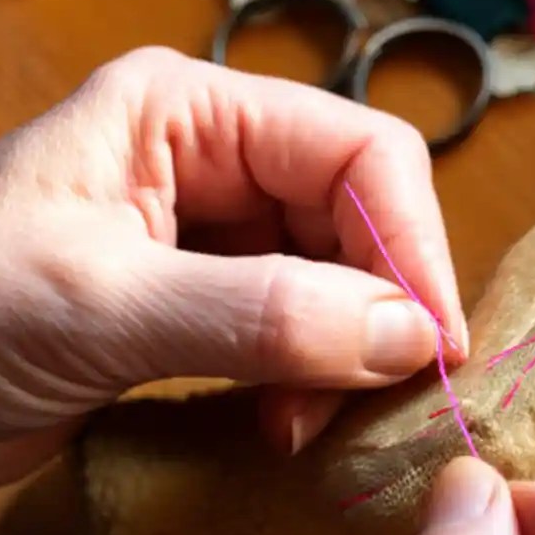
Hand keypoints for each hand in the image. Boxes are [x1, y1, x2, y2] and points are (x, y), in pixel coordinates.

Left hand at [0, 47, 467, 496]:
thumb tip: (410, 335)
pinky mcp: (202, 306)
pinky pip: (300, 329)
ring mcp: (209, 236)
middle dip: (380, 307)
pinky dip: (313, 378)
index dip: (411, 243)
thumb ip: (260, 315)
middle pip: (360, 217)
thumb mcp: (101, 306)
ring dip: (350, 352)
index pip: (358, 153)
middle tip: (380, 396)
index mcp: (188, 112)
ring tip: (311, 420)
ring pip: (342, 279)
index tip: (432, 345)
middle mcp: (212, 161)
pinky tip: (285, 422)